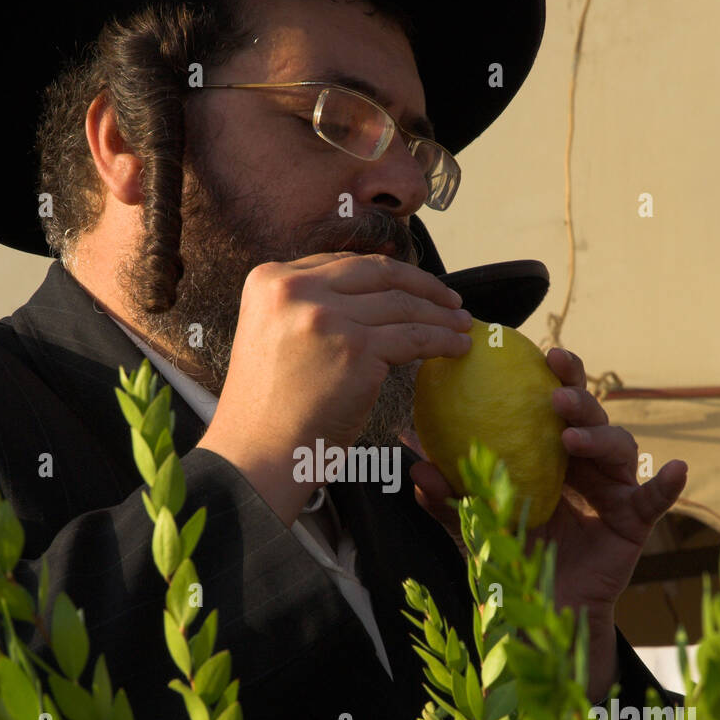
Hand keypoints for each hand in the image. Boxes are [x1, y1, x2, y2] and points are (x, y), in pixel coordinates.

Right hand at [199, 253, 472, 524]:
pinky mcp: (356, 349)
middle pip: (377, 273)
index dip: (386, 274)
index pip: (343, 264)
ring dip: (441, 314)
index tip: (412, 285)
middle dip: (422, 284)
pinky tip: (458, 347)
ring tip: (463, 325)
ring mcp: (327, 317)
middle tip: (451, 299)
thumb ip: (306, 308)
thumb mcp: (273, 337)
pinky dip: (443, 340)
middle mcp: (295, 289)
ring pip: (401, 305)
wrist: (256, 455)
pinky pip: (414, 338)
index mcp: (270, 280)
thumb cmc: (268, 411)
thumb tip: (366, 297)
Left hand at [408, 347, 687, 699]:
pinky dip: (667, 483)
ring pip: (620, 446)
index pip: (554, 407)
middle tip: (554, 389)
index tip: (537, 353)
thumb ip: (449, 497)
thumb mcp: (476, 528)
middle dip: (578, 393)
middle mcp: (586, 466)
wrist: (541, 615)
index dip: (552, 377)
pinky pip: (656, 499)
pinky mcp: (635, 521)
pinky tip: (677, 468)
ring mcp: (614, 490)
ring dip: (600, 435)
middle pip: (591, 415)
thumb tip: (413, 462)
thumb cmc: (512, 563)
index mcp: (551, 456)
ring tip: (572, 437)